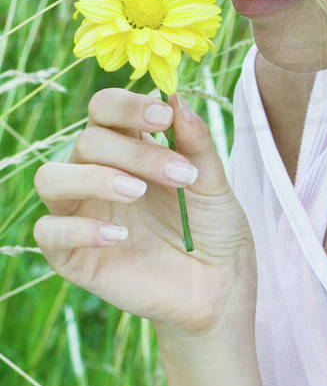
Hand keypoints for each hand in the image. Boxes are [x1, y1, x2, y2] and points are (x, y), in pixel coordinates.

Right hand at [33, 88, 255, 337]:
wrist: (219, 288)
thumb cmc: (214, 229)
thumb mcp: (213, 182)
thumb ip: (196, 142)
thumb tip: (175, 98)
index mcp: (128, 148)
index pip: (104, 109)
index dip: (126, 106)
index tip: (162, 116)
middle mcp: (98, 175)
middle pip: (87, 141)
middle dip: (134, 152)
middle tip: (179, 174)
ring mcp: (83, 214)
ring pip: (51, 178)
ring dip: (93, 178)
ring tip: (137, 193)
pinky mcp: (74, 256)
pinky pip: (48, 232)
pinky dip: (79, 228)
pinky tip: (121, 235)